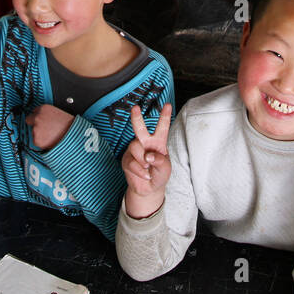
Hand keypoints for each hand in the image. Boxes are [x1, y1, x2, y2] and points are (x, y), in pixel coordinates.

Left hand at [26, 103, 76, 150]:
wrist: (74, 136)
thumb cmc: (69, 125)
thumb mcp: (57, 113)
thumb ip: (46, 114)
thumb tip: (39, 119)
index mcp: (43, 108)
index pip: (34, 111)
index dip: (38, 117)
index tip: (42, 121)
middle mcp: (37, 117)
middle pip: (29, 120)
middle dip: (35, 124)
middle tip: (46, 129)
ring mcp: (35, 129)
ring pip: (33, 132)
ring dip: (39, 134)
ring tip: (51, 134)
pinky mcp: (36, 139)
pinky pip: (36, 141)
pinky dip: (42, 142)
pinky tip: (51, 140)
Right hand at [121, 104, 171, 218]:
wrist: (148, 189)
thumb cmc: (159, 174)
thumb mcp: (165, 169)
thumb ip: (160, 161)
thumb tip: (148, 156)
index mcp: (158, 142)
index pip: (162, 127)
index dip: (164, 116)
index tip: (167, 105)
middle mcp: (145, 142)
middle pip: (140, 128)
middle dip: (137, 118)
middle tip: (135, 108)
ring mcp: (134, 150)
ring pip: (135, 148)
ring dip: (143, 161)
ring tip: (148, 168)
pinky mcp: (126, 159)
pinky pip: (131, 162)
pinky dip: (139, 171)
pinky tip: (144, 174)